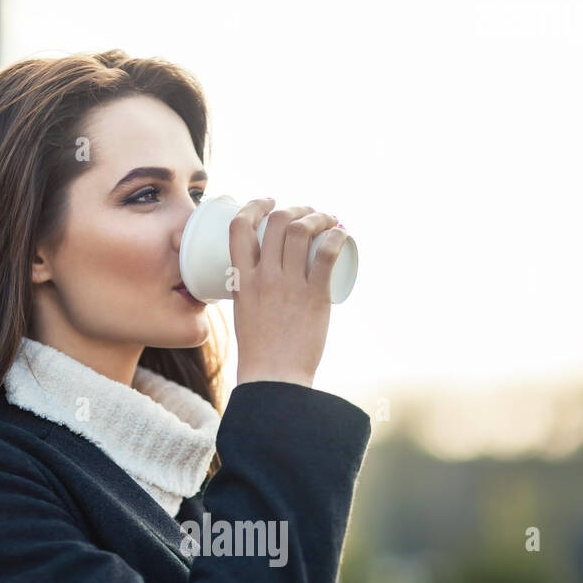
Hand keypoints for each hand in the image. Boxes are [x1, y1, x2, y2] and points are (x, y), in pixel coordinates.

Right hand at [230, 197, 347, 386]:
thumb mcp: (245, 315)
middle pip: (278, 221)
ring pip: (302, 230)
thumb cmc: (260, 354)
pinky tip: (342, 234)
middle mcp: (264, 277)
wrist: (274, 379)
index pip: (240, 227)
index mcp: (242, 281)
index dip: (255, 206)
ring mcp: (289, 286)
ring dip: (318, 217)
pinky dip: (337, 236)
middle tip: (308, 214)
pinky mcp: (315, 296)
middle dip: (296, 208)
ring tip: (328, 221)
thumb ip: (251, 295)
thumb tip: (264, 283)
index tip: (269, 203)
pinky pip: (327, 254)